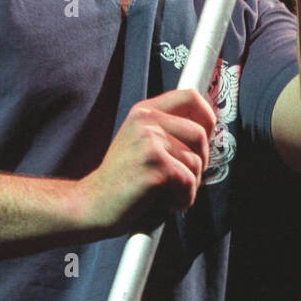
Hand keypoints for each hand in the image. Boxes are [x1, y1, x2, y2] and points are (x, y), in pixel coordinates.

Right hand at [76, 89, 216, 233]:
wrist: (93, 204)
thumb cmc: (122, 179)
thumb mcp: (140, 142)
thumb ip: (168, 130)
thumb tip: (207, 129)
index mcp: (144, 112)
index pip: (189, 96)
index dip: (207, 116)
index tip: (206, 137)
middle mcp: (146, 121)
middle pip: (200, 134)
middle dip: (200, 162)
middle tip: (181, 178)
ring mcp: (150, 141)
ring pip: (196, 162)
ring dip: (189, 185)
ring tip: (167, 192)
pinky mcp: (156, 165)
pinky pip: (189, 182)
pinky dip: (183, 199)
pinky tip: (165, 202)